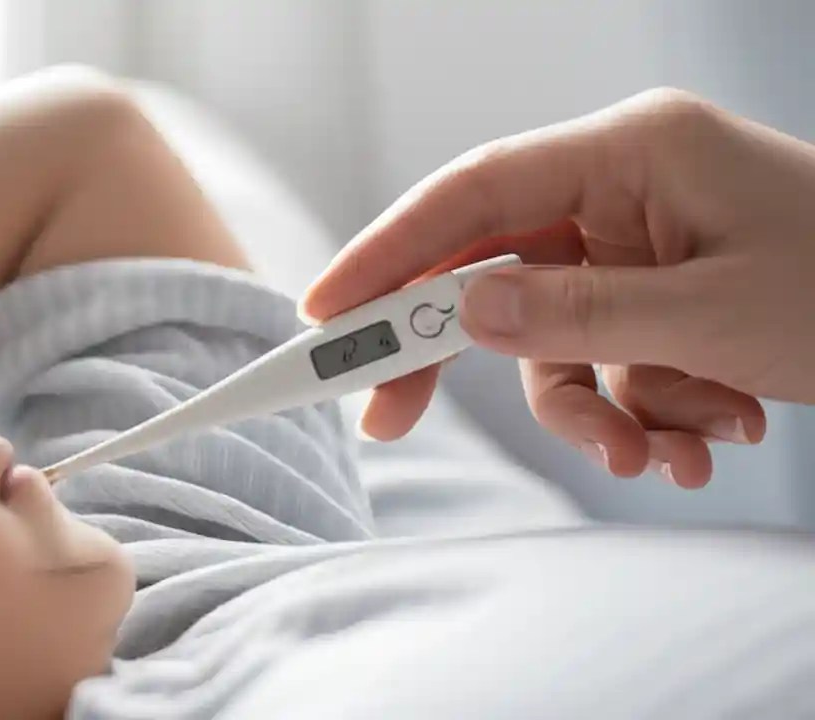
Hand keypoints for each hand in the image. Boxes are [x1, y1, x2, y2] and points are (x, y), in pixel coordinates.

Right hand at [302, 89, 814, 487]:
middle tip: (390, 420)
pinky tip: (710, 436)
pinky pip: (603, 363)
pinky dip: (640, 412)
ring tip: (667, 454)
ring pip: (551, 339)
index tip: (324, 313)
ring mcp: (636, 244)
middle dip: (459, 355)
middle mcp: (620, 189)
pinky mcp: (655, 296)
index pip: (472, 193)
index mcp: (629, 150)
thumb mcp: (711, 313)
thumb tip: (460, 316)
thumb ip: (575, 314)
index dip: (387, 252)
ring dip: (596, 412)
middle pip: (489, 267)